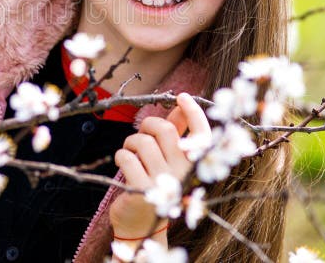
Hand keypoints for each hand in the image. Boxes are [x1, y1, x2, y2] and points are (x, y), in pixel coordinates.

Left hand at [109, 92, 210, 244]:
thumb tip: (180, 107)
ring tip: (130, 152)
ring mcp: (164, 184)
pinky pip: (127, 157)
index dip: (194, 112)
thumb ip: (176, 134)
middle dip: (148, 125)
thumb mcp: (169, 161)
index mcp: (194, 166)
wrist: (140, 227)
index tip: (182, 96)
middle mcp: (184, 174)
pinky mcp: (142, 191)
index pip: (203, 135)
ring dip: (130, 142)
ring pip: (142, 142)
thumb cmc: (155, 186)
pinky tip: (123, 163)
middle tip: (141, 133)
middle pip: (164, 130)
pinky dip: (121, 155)